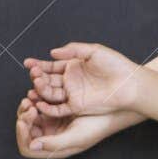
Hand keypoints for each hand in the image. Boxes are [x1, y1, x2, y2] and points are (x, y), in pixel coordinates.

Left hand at [14, 94, 132, 158]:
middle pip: (26, 130)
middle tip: (28, 104)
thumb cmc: (97, 127)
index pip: (28, 146)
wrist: (114, 110)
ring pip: (31, 116)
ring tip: (31, 96)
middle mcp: (51, 135)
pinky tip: (37, 91)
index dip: (22, 135)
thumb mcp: (77, 137)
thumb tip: (32, 145)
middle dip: (24, 117)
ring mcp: (53, 122)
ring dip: (28, 106)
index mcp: (53, 146)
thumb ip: (54, 144)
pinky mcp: (57, 109)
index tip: (24, 121)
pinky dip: (36, 97)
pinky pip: (39, 104)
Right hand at [22, 42, 142, 118]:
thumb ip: (73, 50)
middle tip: (33, 73)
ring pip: (50, 93)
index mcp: (73, 67)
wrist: (130, 82)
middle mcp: (70, 81)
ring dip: (41, 89)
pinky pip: (58, 109)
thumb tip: (52, 52)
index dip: (38, 65)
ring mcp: (72, 94)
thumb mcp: (94, 51)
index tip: (27, 63)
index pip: (51, 66)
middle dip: (38, 76)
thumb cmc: (115, 65)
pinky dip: (47, 107)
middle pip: (48, 80)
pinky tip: (39, 102)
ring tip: (36, 83)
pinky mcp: (77, 106)